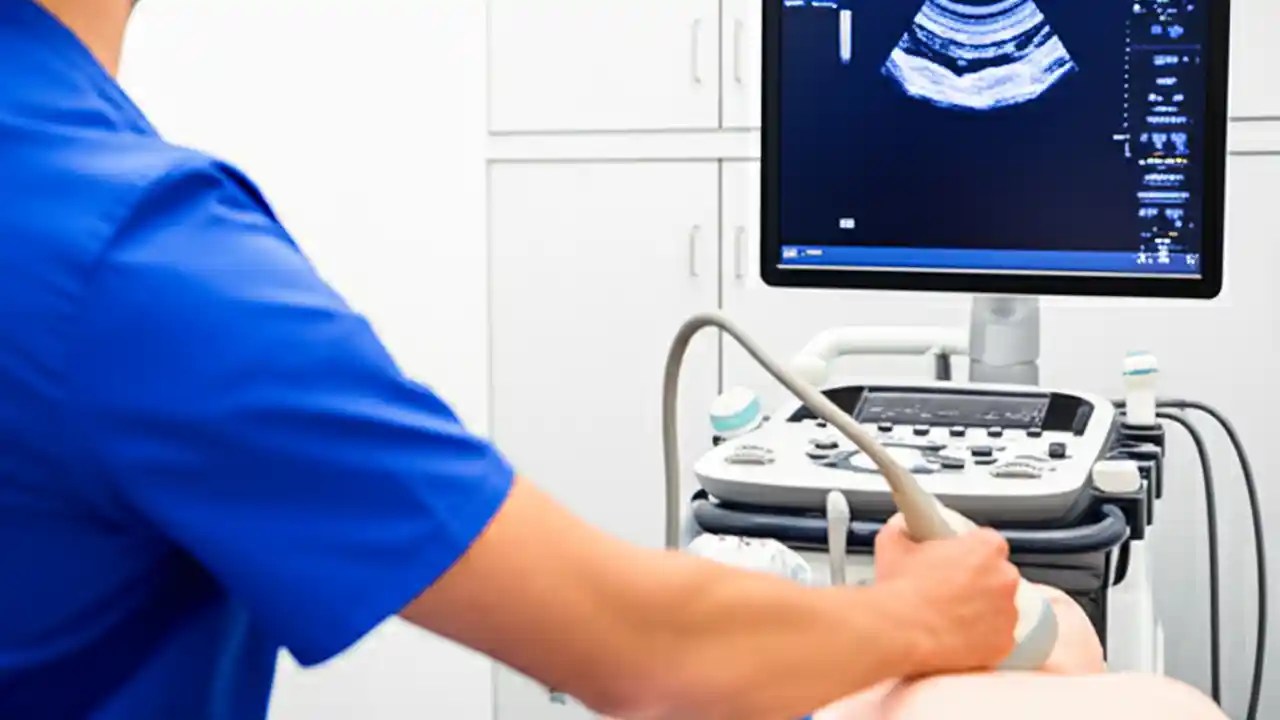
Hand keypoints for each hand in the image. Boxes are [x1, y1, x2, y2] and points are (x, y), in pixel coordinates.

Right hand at [873, 515, 1020, 675]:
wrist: (899, 633)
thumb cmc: (901, 591)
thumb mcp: (892, 545)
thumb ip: (903, 528)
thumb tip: (903, 526)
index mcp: (985, 549)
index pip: (987, 543)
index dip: (968, 553)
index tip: (954, 562)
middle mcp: (1004, 579)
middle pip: (998, 577)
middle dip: (978, 583)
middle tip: (948, 592)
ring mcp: (1007, 614)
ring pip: (998, 610)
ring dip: (981, 612)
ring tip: (949, 619)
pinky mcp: (1003, 644)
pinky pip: (996, 640)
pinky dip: (980, 641)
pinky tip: (955, 639)